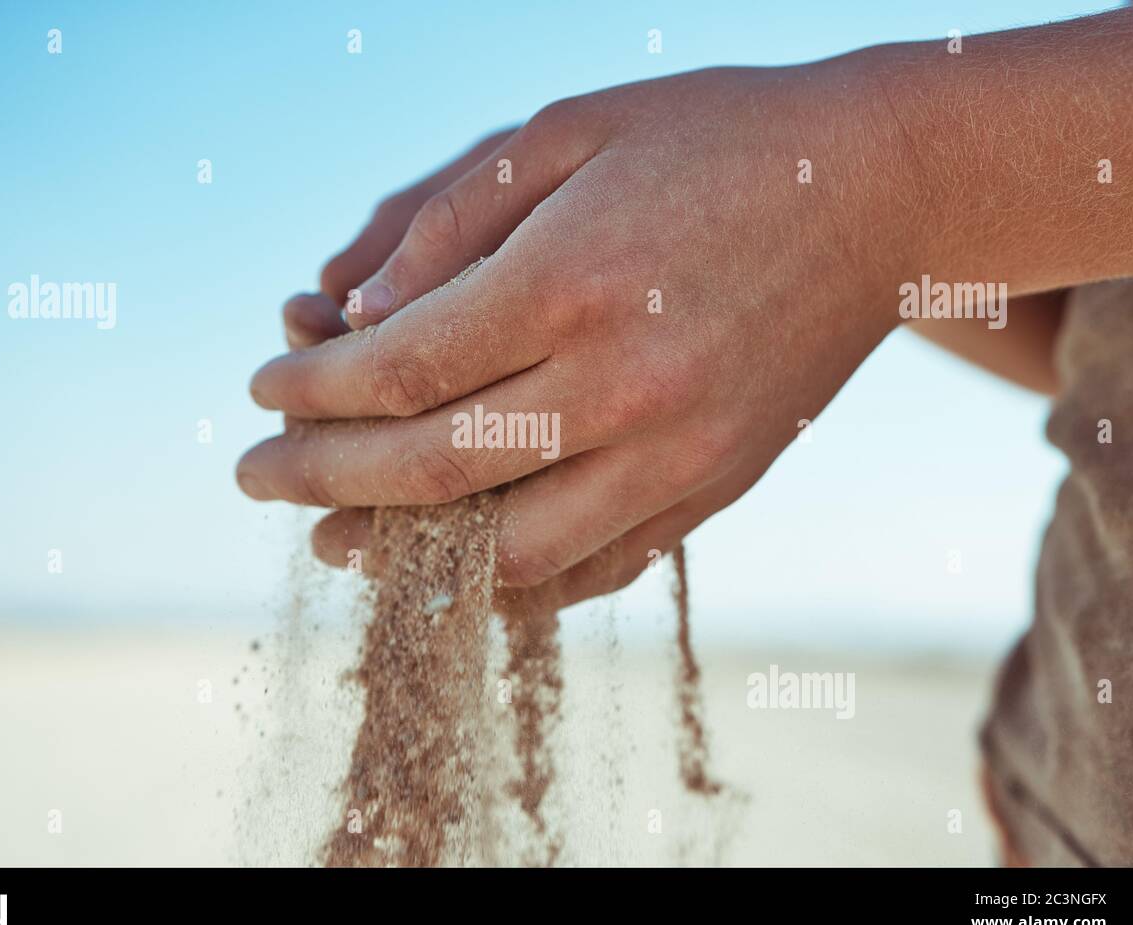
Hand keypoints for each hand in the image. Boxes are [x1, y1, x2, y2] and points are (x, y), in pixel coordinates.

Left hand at [239, 55, 925, 605]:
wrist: (878, 191)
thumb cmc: (714, 141)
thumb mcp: (569, 132)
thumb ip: (452, 223)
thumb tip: (354, 314)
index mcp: (573, 283)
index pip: (400, 372)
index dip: (312, 395)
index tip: (259, 396)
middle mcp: (623, 387)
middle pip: (432, 470)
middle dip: (321, 481)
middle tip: (254, 478)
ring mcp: (677, 455)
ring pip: (509, 549)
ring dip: (403, 552)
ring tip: (333, 537)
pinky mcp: (714, 491)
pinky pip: (596, 570)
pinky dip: (512, 584)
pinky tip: (455, 570)